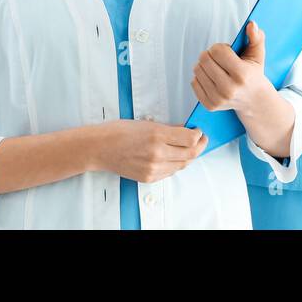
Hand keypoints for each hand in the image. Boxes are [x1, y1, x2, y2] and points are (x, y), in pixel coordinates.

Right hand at [90, 120, 207, 182]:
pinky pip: (170, 173)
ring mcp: (153, 168)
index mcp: (157, 135)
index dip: (198, 134)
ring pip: (181, 165)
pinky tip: (174, 157)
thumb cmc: (119, 131)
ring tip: (188, 148)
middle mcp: (157, 154)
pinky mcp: (149, 178)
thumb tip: (186, 130)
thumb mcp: (147, 123)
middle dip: (199, 146)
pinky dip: (175, 165)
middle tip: (201, 140)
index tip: (198, 131)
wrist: (100, 148)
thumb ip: (169, 129)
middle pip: (190, 154)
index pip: (190, 138)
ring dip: (188, 157)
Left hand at [191, 21, 273, 114]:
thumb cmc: (253, 74)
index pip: (217, 51)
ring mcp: (219, 99)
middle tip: (219, 58)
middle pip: (204, 59)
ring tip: (216, 68)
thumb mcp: (258, 55)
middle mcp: (229, 88)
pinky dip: (200, 77)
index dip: (220, 47)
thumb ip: (256, 37)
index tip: (226, 51)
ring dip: (204, 65)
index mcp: (242, 74)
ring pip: (197, 69)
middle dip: (210, 54)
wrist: (254, 101)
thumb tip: (252, 24)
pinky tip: (212, 78)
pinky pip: (194, 82)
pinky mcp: (210, 105)